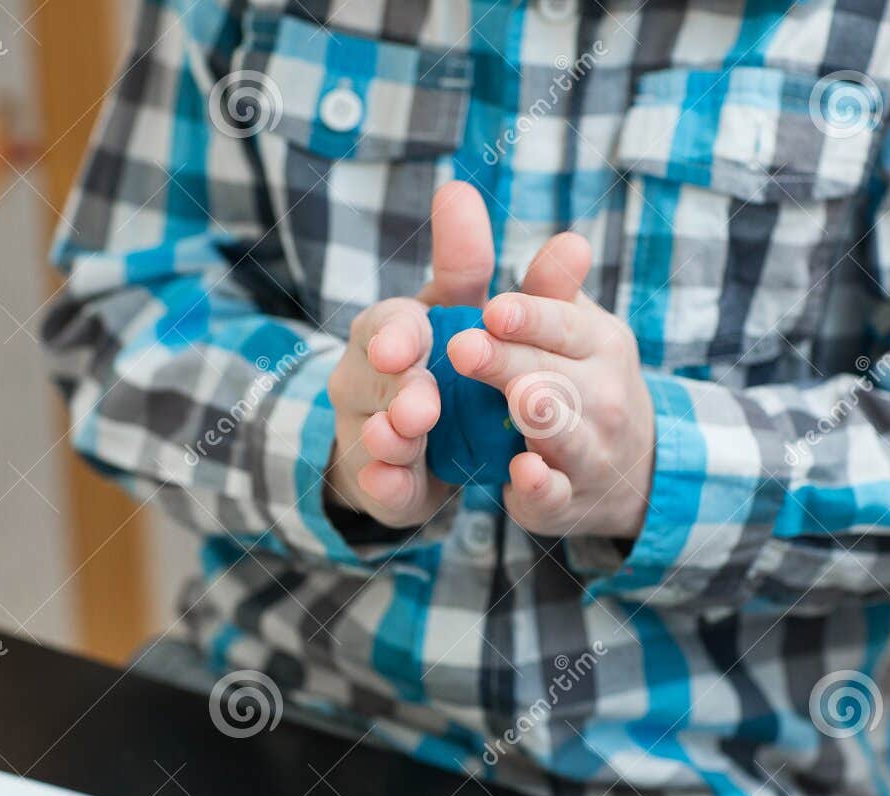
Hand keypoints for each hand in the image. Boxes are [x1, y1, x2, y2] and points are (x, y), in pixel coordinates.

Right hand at [326, 182, 495, 526]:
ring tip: (408, 436)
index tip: (408, 346)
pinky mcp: (378, 482)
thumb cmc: (447, 362)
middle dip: (397, 389)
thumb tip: (525, 218)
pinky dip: (384, 484)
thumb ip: (490, 272)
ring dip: (390, 435)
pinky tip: (393, 483)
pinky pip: (377, 484)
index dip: (396, 335)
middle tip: (421, 401)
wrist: (426, 443)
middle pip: (376, 380)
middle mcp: (365, 378)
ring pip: (372, 432)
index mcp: (390, 330)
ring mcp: (365, 431)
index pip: (388, 324)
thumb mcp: (469, 313)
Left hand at [444, 233, 656, 539]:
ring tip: (517, 398)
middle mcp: (602, 397)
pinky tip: (522, 474)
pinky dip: (541, 487)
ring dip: (541, 418)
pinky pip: (555, 494)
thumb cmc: (581, 379)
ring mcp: (589, 452)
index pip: (564, 325)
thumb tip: (568, 239)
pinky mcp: (567, 500)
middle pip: (553, 376)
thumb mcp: (571, 329)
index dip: (529, 317)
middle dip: (511, 362)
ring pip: (565, 434)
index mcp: (597, 344)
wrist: (630, 469)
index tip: (492, 308)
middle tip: (464, 348)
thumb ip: (553, 287)